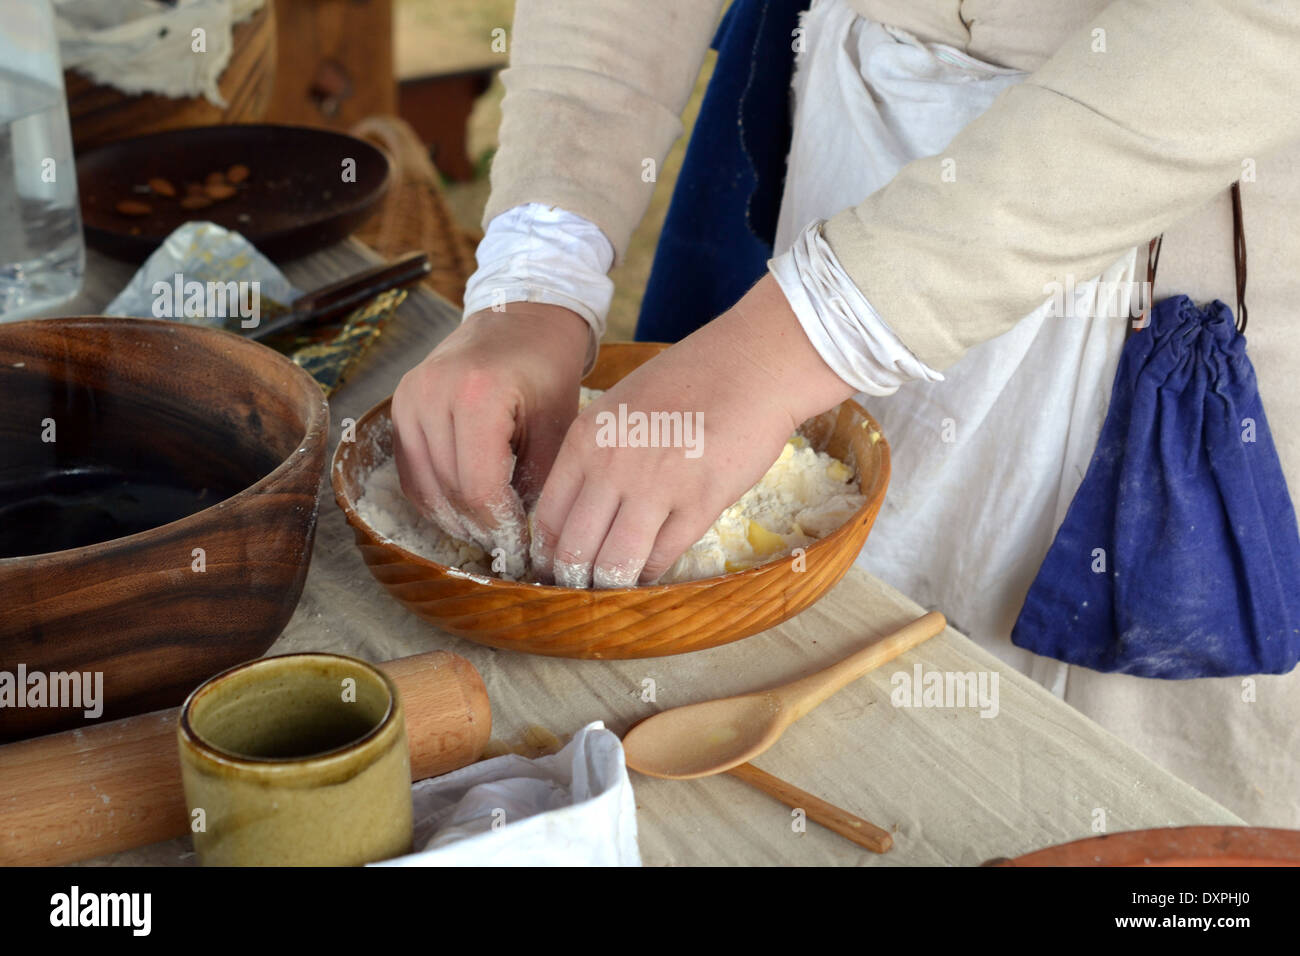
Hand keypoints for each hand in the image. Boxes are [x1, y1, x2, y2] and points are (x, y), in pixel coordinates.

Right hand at [390, 303, 589, 576]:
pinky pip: (409, 471)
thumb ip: (538, 482)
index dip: (499, 523)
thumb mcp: (558, 427)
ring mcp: (408, 398)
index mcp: (477, 394)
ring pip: (423, 487)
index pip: (478, 486)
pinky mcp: (398, 406)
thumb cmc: (547, 371)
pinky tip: (462, 509)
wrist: (521, 319)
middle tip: (505, 545)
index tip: (520, 541)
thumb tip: (520, 535)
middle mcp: (431, 394)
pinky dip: (433, 498)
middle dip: (478, 525)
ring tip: (486, 530)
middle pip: (447, 491)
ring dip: (453, 518)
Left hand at [530, 273, 855, 587]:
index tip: (557, 567)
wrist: (752, 364)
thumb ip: (594, 456)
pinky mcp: (700, 502)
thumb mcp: (619, 408)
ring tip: (616, 587)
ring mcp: (657, 486)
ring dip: (613, 583)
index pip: (548, 519)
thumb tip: (577, 514)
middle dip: (576, 579)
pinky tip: (651, 569)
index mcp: (586, 439)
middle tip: (583, 589)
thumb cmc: (688, 383)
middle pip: (575, 550)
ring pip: (616, 563)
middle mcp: (613, 465)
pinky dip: (652, 572)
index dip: (549, 554)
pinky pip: (663, 557)